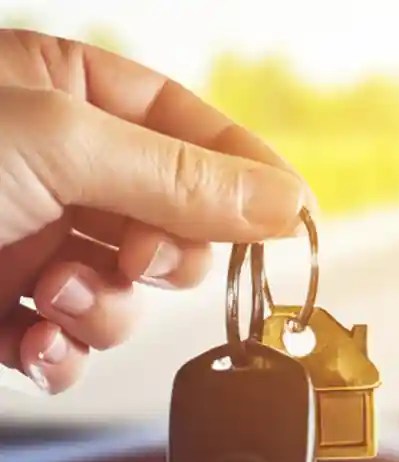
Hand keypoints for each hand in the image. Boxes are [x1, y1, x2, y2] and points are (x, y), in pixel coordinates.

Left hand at [0, 30, 308, 393]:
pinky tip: (31, 343)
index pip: (200, 132)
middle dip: (161, 256)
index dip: (250, 179)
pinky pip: (75, 342)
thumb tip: (284, 201)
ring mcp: (31, 240)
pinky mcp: (0, 311)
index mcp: (74, 93)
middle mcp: (60, 167)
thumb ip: (181, 176)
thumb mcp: (56, 142)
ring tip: (48, 300)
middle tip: (136, 259)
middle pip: (178, 223)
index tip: (294, 224)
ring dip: (102, 310)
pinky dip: (62, 354)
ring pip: (130, 293)